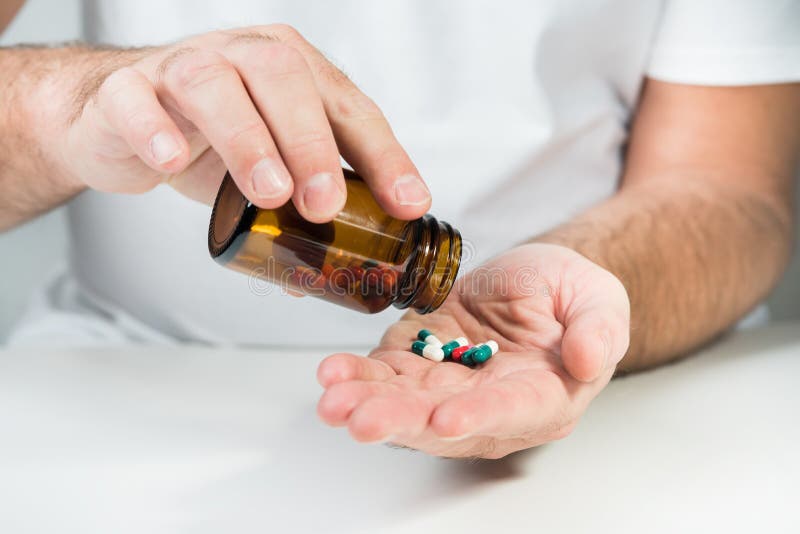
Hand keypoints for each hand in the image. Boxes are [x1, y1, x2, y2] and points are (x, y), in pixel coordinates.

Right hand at [54, 25, 429, 221]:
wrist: (120, 115)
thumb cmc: (211, 135)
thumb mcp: (273, 159)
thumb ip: (309, 195)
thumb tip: (344, 262)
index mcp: (292, 70)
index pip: (348, 105)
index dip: (383, 155)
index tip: (407, 205)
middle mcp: (242, 56)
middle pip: (284, 79)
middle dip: (311, 144)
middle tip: (324, 204)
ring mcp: (181, 67)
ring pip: (214, 85)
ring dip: (247, 139)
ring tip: (268, 194)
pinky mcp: (126, 92)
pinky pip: (134, 101)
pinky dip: (154, 129)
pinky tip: (172, 160)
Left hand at [316, 244, 629, 457]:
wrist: (532, 283)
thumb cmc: (570, 294)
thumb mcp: (598, 299)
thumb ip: (599, 330)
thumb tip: (587, 360)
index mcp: (544, 396)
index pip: (511, 412)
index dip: (479, 416)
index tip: (446, 419)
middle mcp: (490, 405)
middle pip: (442, 421)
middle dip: (400, 421)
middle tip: (361, 419)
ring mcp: (448, 388)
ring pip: (404, 404)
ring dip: (367, 402)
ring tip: (333, 398)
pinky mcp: (418, 364)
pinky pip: (384, 375)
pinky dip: (357, 375)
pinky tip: (332, 372)